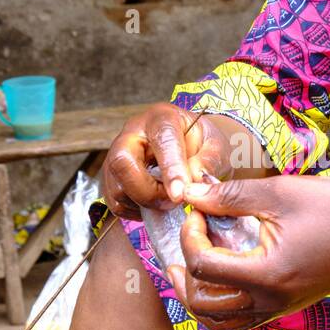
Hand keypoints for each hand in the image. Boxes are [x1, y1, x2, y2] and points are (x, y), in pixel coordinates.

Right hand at [102, 103, 232, 218]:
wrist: (192, 149)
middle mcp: (132, 133)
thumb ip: (209, 162)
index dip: (170, 170)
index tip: (180, 195)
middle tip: (174, 200)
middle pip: (122, 162)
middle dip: (148, 191)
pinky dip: (135, 211)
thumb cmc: (204, 145)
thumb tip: (192, 182)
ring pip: (116, 187)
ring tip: (169, 201)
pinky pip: (115, 203)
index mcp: (162, 118)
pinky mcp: (111, 177)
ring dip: (144, 203)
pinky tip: (156, 204)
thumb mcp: (218, 148)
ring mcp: (117, 155)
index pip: (162, 141)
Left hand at [167, 175, 329, 329]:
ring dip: (197, 298)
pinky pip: (241, 320)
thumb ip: (230, 196)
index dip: (189, 235)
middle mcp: (270, 301)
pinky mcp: (287, 306)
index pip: (203, 266)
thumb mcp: (279, 193)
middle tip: (185, 241)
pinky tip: (221, 276)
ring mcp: (279, 309)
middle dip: (184, 273)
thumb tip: (191, 194)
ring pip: (220, 324)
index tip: (197, 210)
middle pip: (203, 305)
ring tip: (189, 270)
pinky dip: (220, 305)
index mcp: (266, 275)